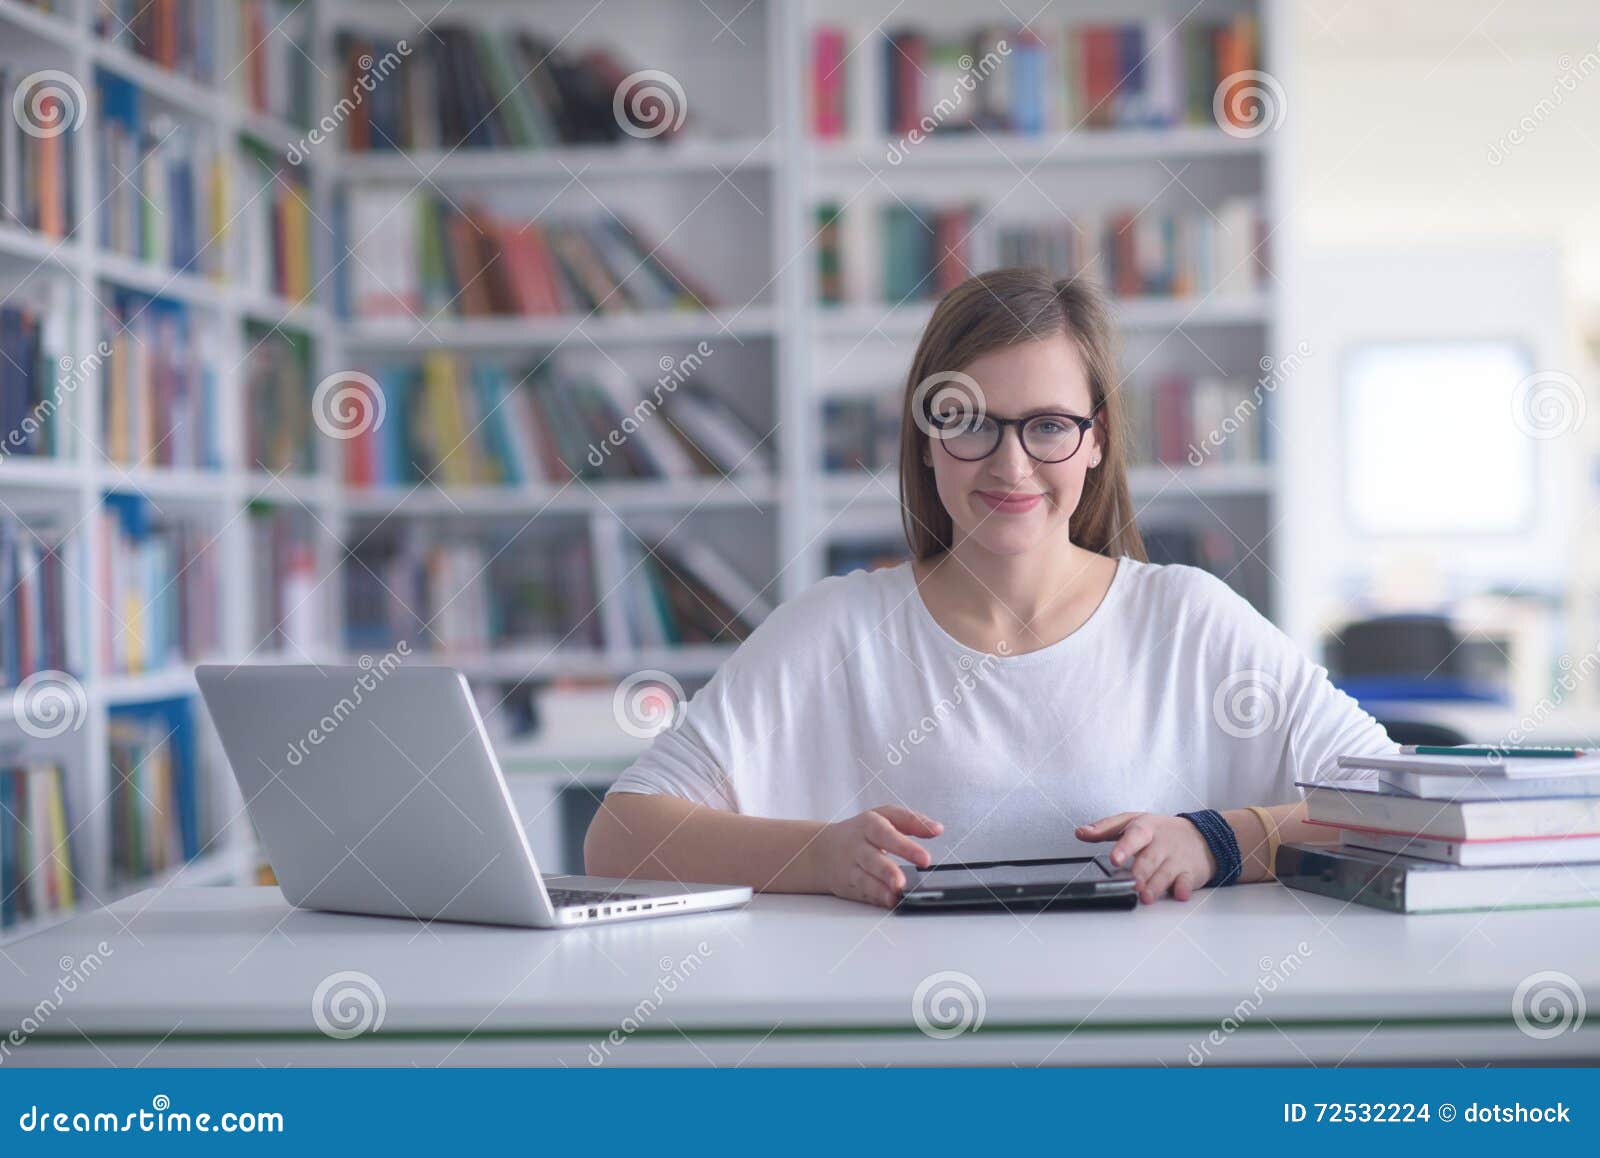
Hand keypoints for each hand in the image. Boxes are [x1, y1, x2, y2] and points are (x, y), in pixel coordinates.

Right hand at [811, 805, 942, 908]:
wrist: (821, 850)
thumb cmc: (861, 832)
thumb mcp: (884, 816)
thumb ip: (912, 821)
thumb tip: (937, 829)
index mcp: (870, 825)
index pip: (888, 832)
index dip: (906, 845)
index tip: (925, 859)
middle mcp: (859, 846)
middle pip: (873, 858)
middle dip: (888, 870)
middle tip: (903, 881)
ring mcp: (852, 866)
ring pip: (864, 878)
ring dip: (880, 887)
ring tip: (897, 893)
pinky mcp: (849, 884)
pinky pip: (863, 892)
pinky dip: (876, 897)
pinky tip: (890, 901)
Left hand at [1075, 812, 1216, 903]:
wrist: (1200, 835)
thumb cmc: (1160, 830)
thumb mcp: (1133, 822)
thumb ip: (1105, 828)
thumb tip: (1081, 832)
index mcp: (1145, 828)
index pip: (1134, 835)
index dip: (1124, 847)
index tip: (1114, 859)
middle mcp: (1161, 843)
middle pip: (1149, 858)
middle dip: (1140, 873)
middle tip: (1132, 883)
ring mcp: (1176, 858)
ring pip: (1165, 872)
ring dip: (1156, 886)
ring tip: (1146, 897)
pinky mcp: (1190, 872)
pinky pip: (1186, 881)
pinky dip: (1183, 888)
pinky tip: (1178, 893)